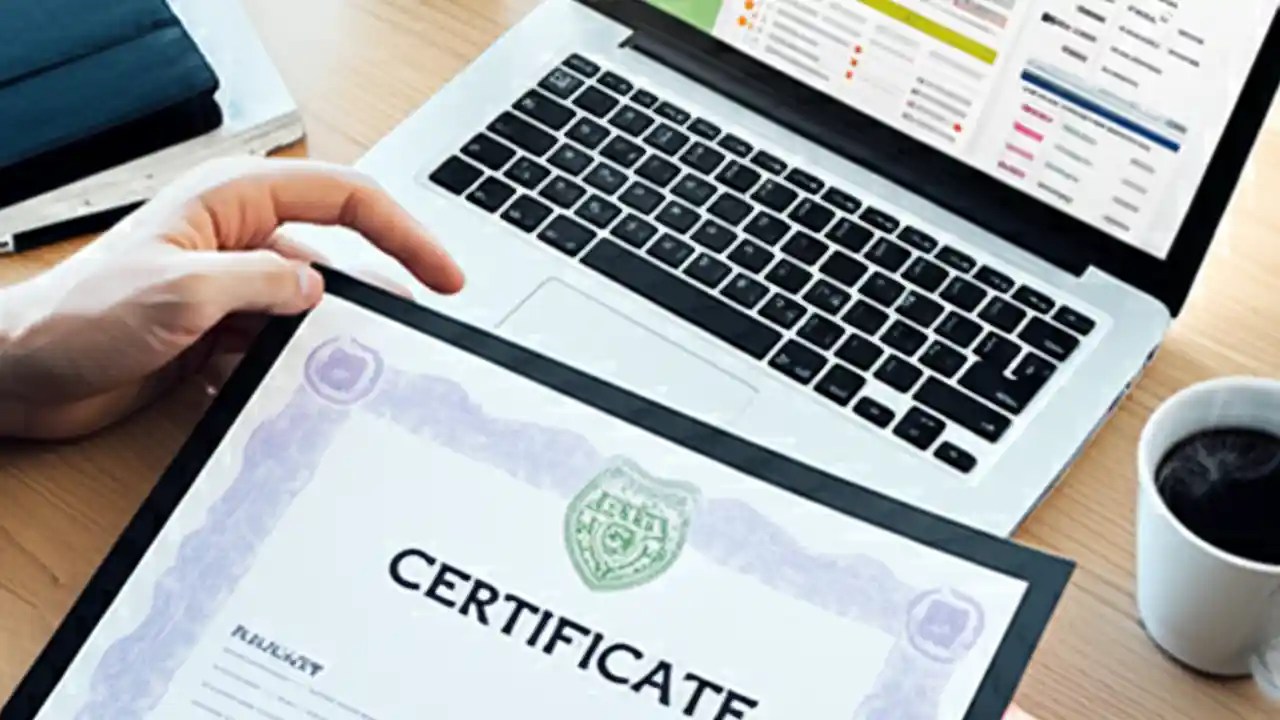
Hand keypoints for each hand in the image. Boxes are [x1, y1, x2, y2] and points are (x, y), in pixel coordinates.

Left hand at [0, 158, 463, 439]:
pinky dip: (284, 372)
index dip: (405, 234)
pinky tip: (267, 390)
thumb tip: (319, 288)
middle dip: (374, 299)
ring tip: (344, 376)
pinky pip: (281, 349)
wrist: (25, 374)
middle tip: (412, 336)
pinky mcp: (224, 333)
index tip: (444, 273)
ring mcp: (235, 289)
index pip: (346, 199)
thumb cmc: (78, 316)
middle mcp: (242, 240)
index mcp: (235, 202)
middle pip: (339, 258)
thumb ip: (263, 285)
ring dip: (325, 347)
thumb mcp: (182, 292)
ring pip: (312, 313)